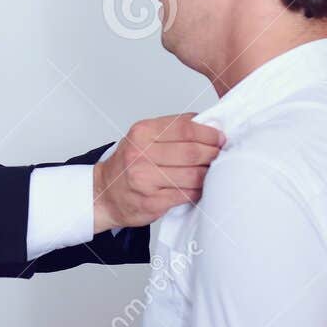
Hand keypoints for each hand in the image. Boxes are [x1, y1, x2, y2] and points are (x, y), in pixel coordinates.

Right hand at [93, 114, 224, 231]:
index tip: (220, 138)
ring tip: (212, 171)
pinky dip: (199, 190)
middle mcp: (140, 154)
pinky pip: (188, 194)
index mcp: (142, 133)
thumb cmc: (128, 165)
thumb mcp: (143, 137)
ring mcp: (145, 179)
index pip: (186, 128)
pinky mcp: (152, 202)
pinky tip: (200, 187)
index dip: (209, 133)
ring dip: (209, 174)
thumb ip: (173, 129)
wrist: (105, 193)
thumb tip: (209, 125)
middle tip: (220, 155)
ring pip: (194, 175)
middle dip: (213, 154)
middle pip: (192, 152)